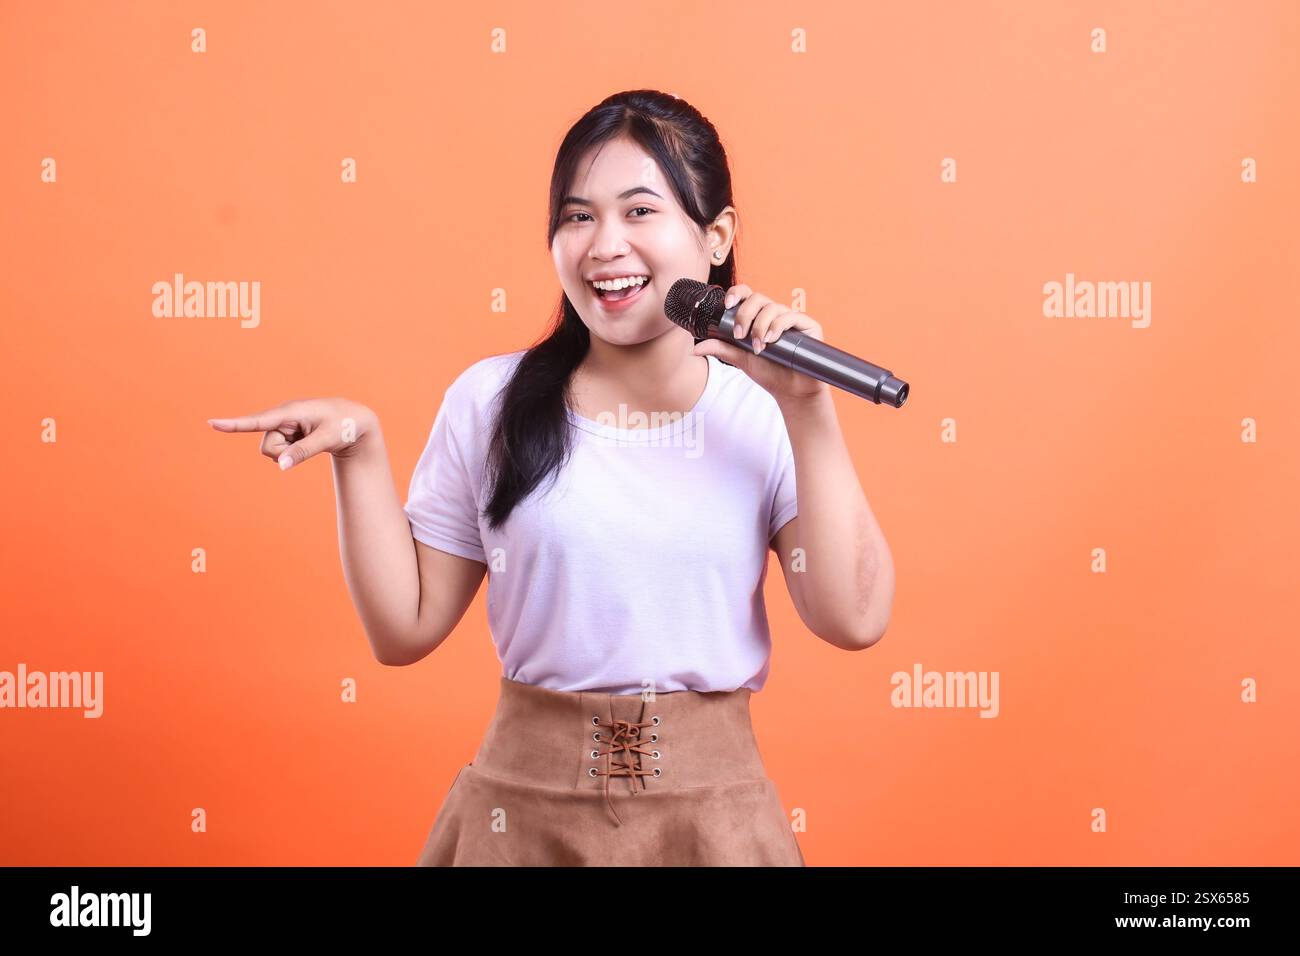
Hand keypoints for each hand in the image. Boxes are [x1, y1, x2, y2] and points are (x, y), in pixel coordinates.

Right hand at [207, 397, 377, 469]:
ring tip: (310, 438)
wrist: (356, 421)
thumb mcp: (326, 439)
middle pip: (267, 445)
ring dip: (289, 451)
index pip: (258, 420)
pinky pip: (280, 450)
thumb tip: (281, 465)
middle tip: (311, 441)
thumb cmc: (343, 425)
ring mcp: (284, 424)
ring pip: (272, 449)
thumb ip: (303, 452)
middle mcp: (283, 416)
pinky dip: (292, 451)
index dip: (235, 424)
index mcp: (291, 411)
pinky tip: (307, 439)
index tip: (212, 423)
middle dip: (283, 452)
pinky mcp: (287, 431)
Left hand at [692, 284, 829, 403]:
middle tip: (739, 335)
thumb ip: (721, 349)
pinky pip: (791, 316)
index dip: (736, 293)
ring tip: (758, 347)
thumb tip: (695, 349)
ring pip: (772, 307)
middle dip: (745, 314)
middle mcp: (775, 314)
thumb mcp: (741, 359)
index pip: (747, 295)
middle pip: (757, 298)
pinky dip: (777, 326)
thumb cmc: (770, 373)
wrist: (791, 392)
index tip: (726, 305)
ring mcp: (792, 319)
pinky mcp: (808, 326)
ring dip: (760, 326)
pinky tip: (771, 340)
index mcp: (758, 317)